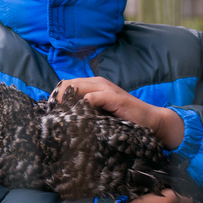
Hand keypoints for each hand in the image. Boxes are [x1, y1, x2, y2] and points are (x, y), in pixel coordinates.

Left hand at [53, 77, 184, 149]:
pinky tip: (78, 118)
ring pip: (76, 87)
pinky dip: (81, 106)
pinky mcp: (113, 97)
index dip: (56, 99)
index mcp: (92, 85)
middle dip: (57, 100)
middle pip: (67, 84)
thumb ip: (85, 112)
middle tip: (54, 118)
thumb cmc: (125, 119)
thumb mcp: (100, 114)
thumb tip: (63, 120)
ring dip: (66, 102)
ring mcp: (105, 88)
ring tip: (62, 118)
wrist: (150, 119)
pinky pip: (91, 98)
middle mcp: (97, 83)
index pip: (66, 85)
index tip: (51, 115)